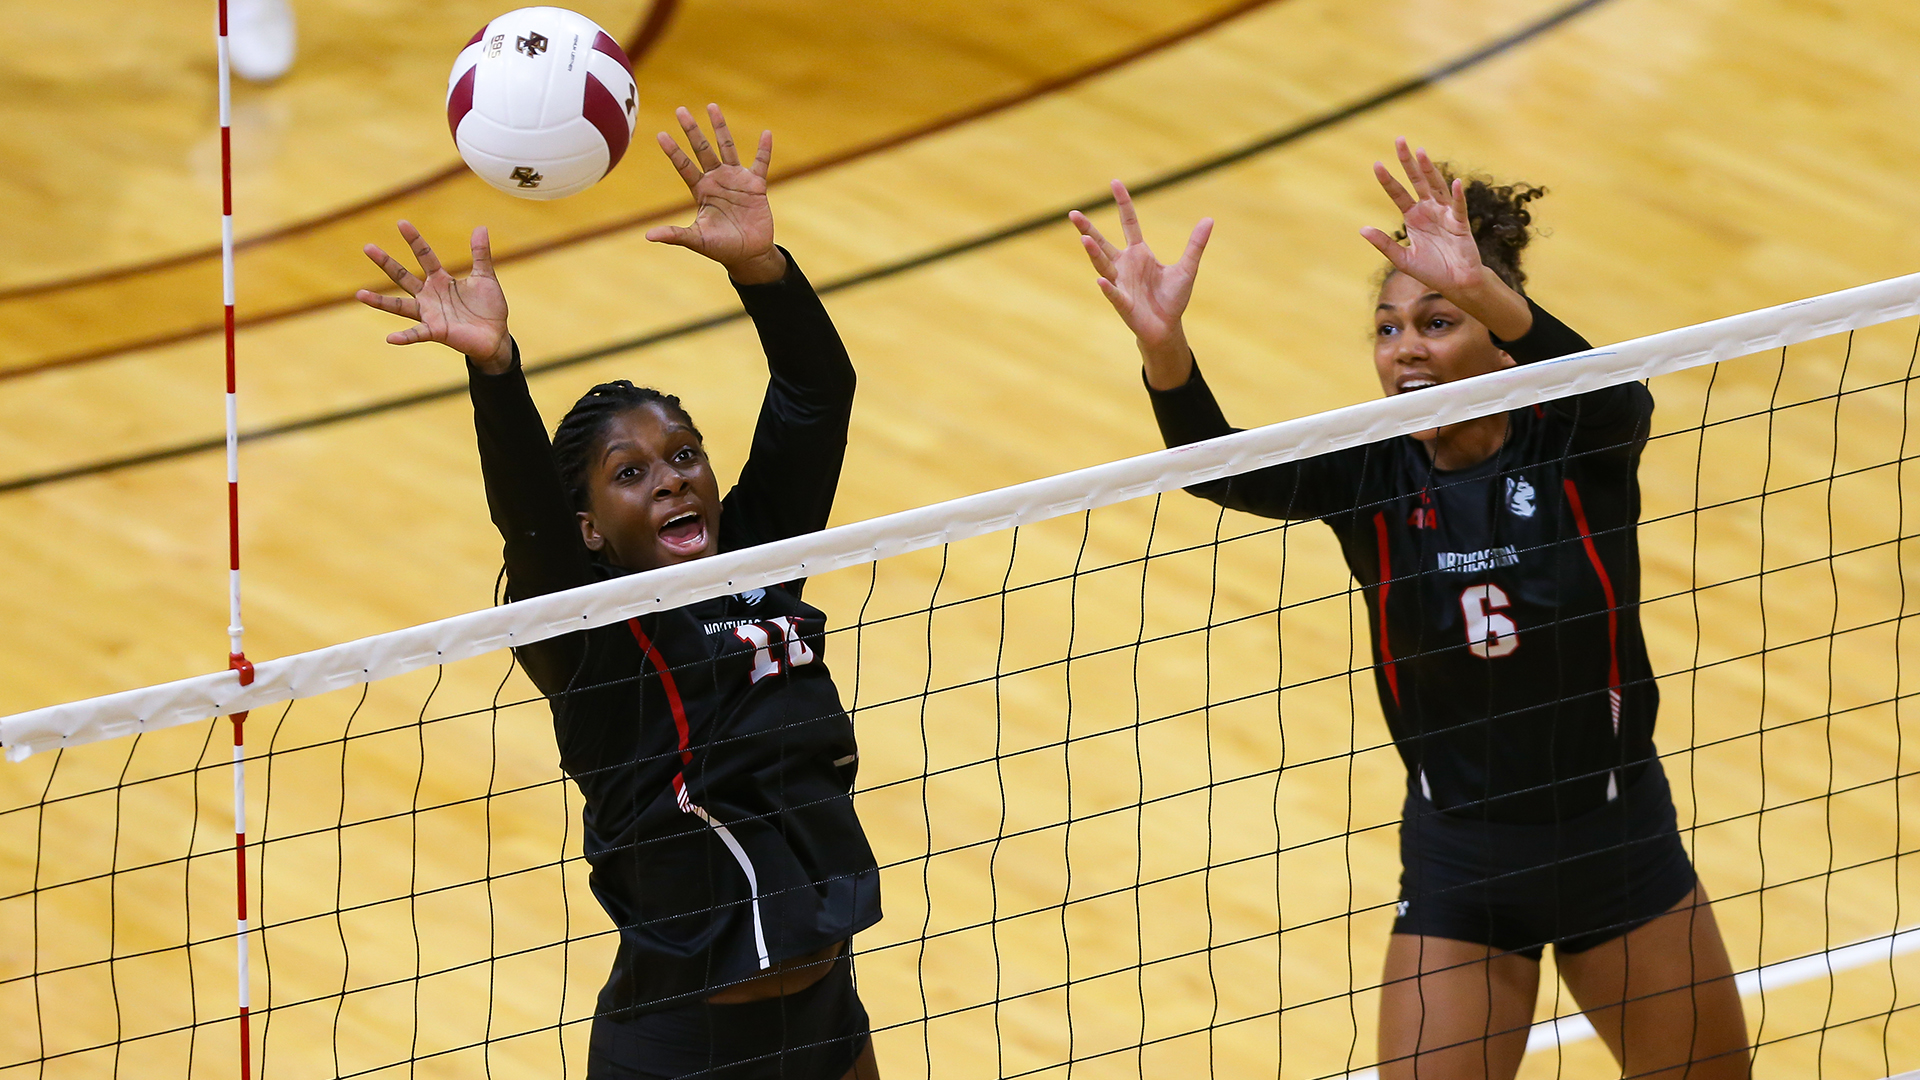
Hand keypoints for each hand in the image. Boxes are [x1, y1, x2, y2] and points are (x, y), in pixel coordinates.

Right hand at [355, 222, 511, 372]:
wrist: (496, 336)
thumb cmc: (488, 308)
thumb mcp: (485, 277)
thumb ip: (480, 254)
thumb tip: (481, 227)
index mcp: (441, 280)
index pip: (424, 256)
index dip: (414, 240)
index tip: (401, 223)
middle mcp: (430, 296)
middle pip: (403, 276)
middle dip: (386, 263)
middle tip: (367, 247)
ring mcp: (430, 314)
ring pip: (399, 306)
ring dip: (380, 301)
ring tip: (359, 294)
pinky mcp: (436, 332)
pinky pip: (417, 334)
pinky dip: (404, 337)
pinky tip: (390, 338)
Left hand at [645, 104, 785, 284]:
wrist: (748, 255)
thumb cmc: (721, 248)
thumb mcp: (697, 240)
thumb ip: (675, 235)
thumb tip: (649, 236)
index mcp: (701, 190)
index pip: (684, 166)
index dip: (673, 151)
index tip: (661, 134)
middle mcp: (716, 180)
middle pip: (702, 150)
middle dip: (692, 130)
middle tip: (680, 110)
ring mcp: (736, 180)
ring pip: (727, 147)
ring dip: (720, 128)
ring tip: (712, 107)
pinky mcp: (756, 185)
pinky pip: (760, 163)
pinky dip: (764, 149)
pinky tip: (766, 133)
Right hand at [1069, 181, 1211, 388]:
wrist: (1167, 327)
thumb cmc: (1172, 298)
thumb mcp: (1187, 268)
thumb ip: (1195, 245)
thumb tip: (1209, 220)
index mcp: (1139, 253)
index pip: (1128, 223)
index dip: (1123, 203)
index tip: (1115, 182)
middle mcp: (1124, 265)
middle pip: (1103, 242)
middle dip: (1088, 228)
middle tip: (1073, 213)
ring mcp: (1121, 284)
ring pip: (1103, 265)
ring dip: (1093, 253)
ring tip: (1084, 239)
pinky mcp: (1123, 304)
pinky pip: (1114, 293)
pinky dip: (1108, 287)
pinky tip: (1101, 279)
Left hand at [1359, 138, 1529, 337]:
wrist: (1456, 284)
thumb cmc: (1431, 271)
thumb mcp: (1403, 259)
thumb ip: (1384, 244)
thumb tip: (1361, 229)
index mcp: (1413, 217)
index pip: (1398, 193)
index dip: (1388, 180)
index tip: (1377, 164)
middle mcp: (1429, 210)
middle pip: (1417, 181)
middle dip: (1409, 162)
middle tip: (1400, 141)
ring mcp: (1445, 214)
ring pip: (1436, 187)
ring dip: (1430, 170)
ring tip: (1422, 152)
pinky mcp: (1460, 224)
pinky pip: (1459, 207)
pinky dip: (1458, 195)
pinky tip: (1455, 182)